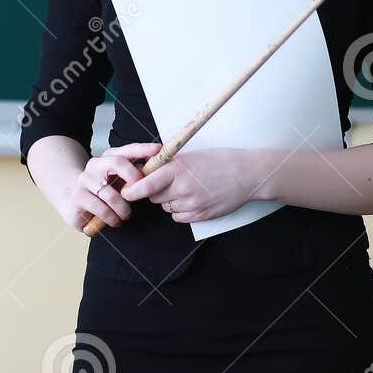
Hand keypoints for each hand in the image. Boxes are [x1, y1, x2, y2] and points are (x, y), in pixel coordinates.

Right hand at [57, 143, 162, 232]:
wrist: (74, 202)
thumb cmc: (103, 192)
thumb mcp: (120, 182)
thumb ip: (134, 176)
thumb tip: (154, 170)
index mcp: (107, 158)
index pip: (127, 150)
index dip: (142, 149)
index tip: (157, 149)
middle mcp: (95, 165)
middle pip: (116, 162)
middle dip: (132, 176)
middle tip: (139, 192)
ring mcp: (85, 180)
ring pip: (111, 194)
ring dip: (123, 209)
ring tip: (125, 215)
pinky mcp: (78, 197)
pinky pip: (102, 209)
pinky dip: (112, 218)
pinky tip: (114, 220)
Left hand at [119, 148, 267, 222]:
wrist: (247, 174)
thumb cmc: (219, 160)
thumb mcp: (190, 156)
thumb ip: (167, 164)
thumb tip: (145, 170)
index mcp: (176, 170)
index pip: (144, 185)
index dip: (132, 190)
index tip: (126, 191)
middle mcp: (181, 188)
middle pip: (153, 197)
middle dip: (155, 190)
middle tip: (168, 181)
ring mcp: (191, 204)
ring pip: (166, 207)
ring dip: (170, 200)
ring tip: (187, 187)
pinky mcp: (199, 216)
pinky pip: (178, 217)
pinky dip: (181, 209)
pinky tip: (194, 198)